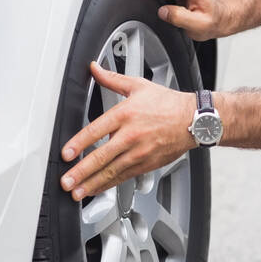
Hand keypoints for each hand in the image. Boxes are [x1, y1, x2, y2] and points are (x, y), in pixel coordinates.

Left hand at [59, 60, 197, 199]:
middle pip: (102, 156)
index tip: (66, 154)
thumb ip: (113, 79)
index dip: (78, 144)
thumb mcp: (139, 86)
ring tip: (77, 192)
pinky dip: (109, 185)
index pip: (96, 131)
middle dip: (81, 171)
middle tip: (66, 181)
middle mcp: (131, 135)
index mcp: (126, 114)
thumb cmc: (168, 104)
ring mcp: (140, 152)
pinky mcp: (147, 164)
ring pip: (112, 171)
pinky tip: (97, 189)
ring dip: (92, 183)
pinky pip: (124, 176)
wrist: (194, 120)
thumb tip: (95, 69)